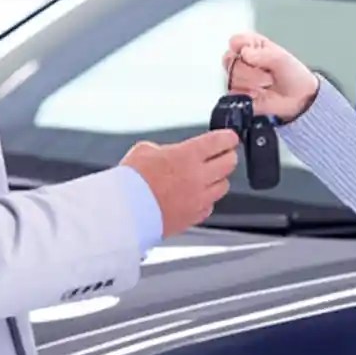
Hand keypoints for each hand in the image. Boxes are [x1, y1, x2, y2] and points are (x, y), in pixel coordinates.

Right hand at [119, 130, 239, 236]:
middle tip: (224, 154)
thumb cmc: (130, 182)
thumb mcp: (144, 150)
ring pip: (224, 186)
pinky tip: (197, 196)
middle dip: (228, 156)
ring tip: (210, 176)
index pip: (220, 141)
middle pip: (229, 163)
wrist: (125, 212)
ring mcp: (199, 198)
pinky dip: (207, 200)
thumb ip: (163, 150)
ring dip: (219, 179)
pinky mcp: (194, 216)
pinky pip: (210, 205)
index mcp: (188, 155)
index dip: (228, 138)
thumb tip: (166, 154)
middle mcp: (199, 176)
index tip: (230, 138)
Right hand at [222, 32, 320, 121]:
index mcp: (253, 47)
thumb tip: (244, 53)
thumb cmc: (293, 75)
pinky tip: (260, 94)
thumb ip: (262, 54)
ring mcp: (240, 79)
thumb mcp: (281, 58)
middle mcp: (244, 61)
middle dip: (250, 69)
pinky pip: (234, 93)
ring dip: (253, 82)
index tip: (253, 53)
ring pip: (233, 77)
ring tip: (267, 84)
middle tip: (267, 73)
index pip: (235, 41)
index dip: (241, 47)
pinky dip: (249, 94)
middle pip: (230, 60)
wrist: (299, 99)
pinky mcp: (239, 96)